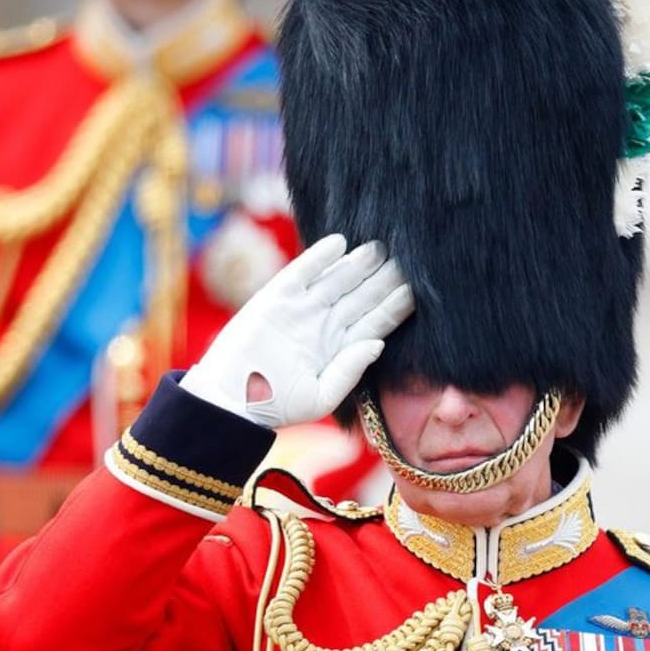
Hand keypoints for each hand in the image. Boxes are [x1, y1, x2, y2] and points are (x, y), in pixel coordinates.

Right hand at [181, 234, 413, 428]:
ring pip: (338, 280)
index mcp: (340, 350)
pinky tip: (339, 243)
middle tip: (409, 255)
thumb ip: (350, 370)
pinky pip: (302, 272)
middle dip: (384, 277)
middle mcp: (325, 326)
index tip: (418, 289)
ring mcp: (302, 310)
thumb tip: (378, 343)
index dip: (396, 305)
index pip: (376, 321)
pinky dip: (319, 257)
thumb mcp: (320, 397)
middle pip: (362, 296)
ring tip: (380, 246)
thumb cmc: (276, 407)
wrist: (231, 400)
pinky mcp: (276, 297)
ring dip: (359, 264)